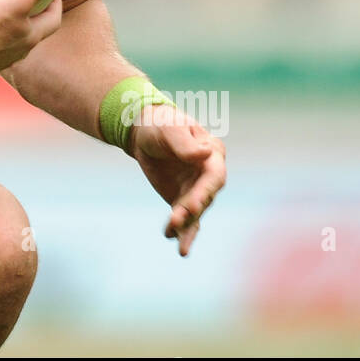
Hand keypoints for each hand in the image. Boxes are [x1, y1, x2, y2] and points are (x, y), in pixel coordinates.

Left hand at [127, 106, 225, 256]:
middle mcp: (208, 175)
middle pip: (205, 197)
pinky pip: (185, 220)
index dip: (205, 191)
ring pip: (195, 213)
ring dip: (184, 224)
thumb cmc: (161, 124)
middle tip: (177, 218)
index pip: (215, 176)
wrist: (144, 133)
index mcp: (212, 153)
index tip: (193, 204)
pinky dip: (179, 231)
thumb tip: (205, 154)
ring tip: (171, 231)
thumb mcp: (170, 128)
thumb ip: (186, 144)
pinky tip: (169, 237)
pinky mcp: (182, 200)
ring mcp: (196, 190)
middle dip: (192, 210)